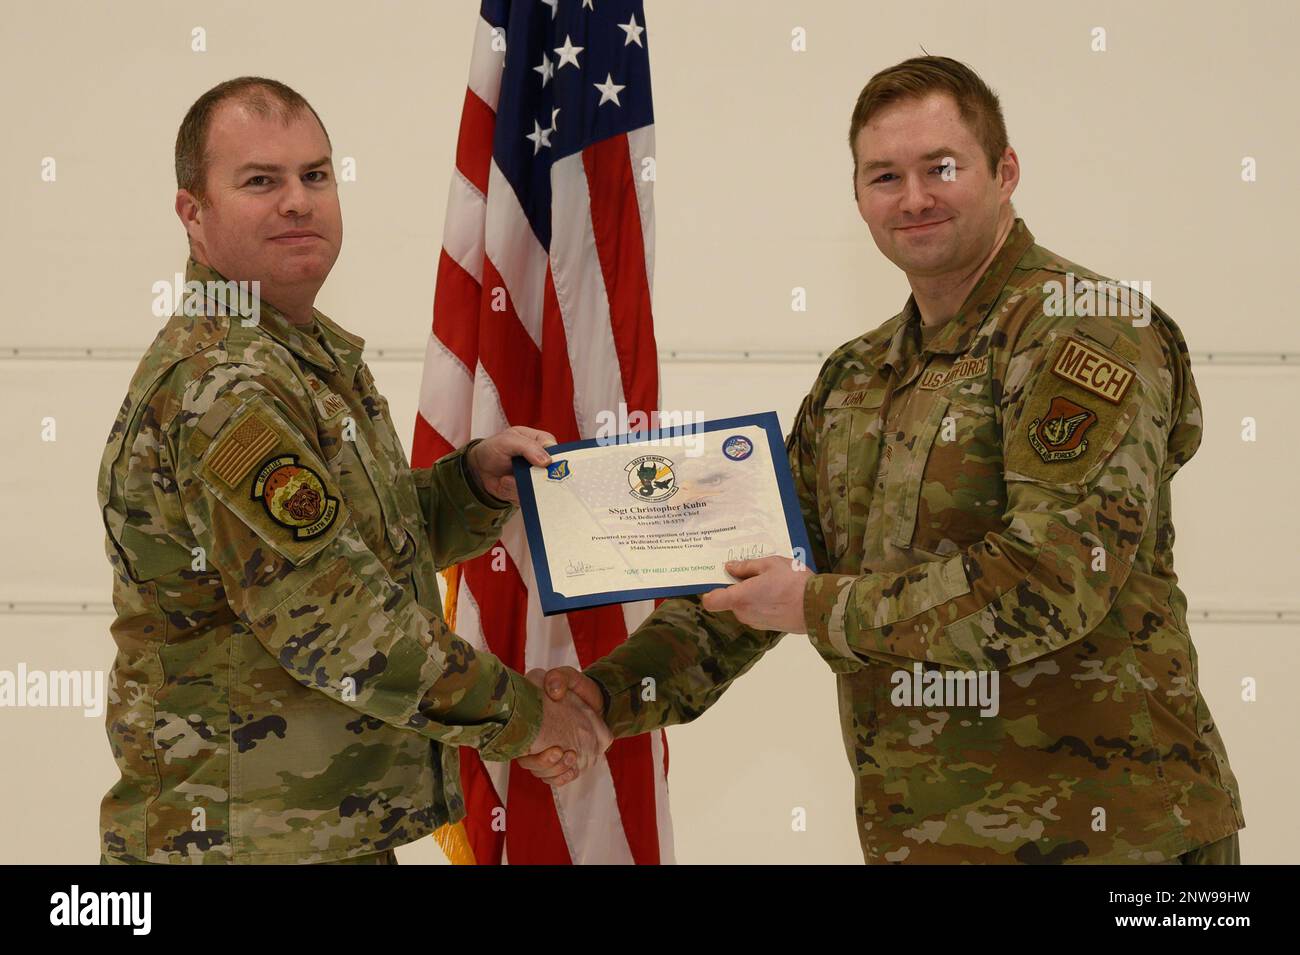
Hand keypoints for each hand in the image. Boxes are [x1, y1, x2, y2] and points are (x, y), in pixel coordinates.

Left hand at [466, 427, 556, 504]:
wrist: (478, 468)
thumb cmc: (494, 448)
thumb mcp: (508, 441)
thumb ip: (528, 447)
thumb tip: (547, 461)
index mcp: (542, 443)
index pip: (558, 451)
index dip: (555, 460)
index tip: (544, 465)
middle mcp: (543, 462)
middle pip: (554, 474)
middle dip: (538, 478)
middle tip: (524, 476)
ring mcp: (536, 478)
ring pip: (540, 489)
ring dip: (520, 486)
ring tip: (506, 479)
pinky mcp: (529, 492)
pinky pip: (528, 498)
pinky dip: (513, 493)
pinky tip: (504, 484)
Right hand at [519, 669, 610, 786]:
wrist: (598, 701)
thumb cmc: (577, 689)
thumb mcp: (569, 677)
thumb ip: (560, 678)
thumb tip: (554, 691)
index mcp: (529, 723)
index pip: (517, 742)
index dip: (529, 751)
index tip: (551, 746)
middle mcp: (535, 741)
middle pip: (529, 763)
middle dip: (544, 763)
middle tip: (561, 751)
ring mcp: (548, 753)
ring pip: (543, 774)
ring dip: (556, 770)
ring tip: (572, 756)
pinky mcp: (562, 762)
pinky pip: (556, 779)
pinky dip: (563, 777)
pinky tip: (572, 769)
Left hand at [699, 556, 811, 632]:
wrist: (818, 608)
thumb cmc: (792, 582)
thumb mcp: (770, 564)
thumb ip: (747, 566)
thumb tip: (729, 567)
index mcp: (739, 597)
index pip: (710, 601)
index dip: (709, 591)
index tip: (719, 580)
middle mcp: (743, 613)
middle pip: (730, 600)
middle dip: (739, 587)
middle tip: (757, 573)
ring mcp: (755, 622)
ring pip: (744, 605)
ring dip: (752, 595)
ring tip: (772, 581)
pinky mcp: (766, 626)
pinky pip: (756, 612)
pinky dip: (762, 603)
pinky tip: (779, 593)